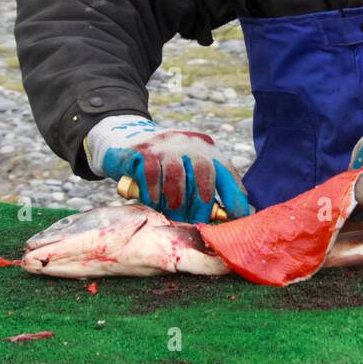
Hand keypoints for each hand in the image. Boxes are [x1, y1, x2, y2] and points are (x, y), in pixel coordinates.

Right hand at [86, 115, 250, 222]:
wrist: (125, 139)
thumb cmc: (164, 165)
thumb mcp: (189, 168)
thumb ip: (205, 188)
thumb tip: (225, 219)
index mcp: (208, 149)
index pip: (228, 175)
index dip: (235, 200)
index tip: (237, 221)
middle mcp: (190, 144)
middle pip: (203, 178)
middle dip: (200, 208)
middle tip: (194, 224)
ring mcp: (167, 146)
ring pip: (177, 181)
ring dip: (174, 204)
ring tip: (170, 214)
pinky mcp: (144, 151)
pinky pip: (152, 178)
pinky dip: (153, 195)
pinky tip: (151, 201)